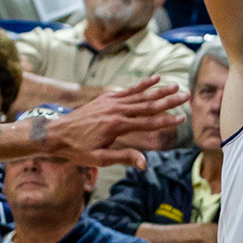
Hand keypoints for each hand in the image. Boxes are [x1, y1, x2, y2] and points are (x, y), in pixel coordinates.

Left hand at [39, 76, 187, 167]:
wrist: (56, 133)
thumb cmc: (77, 150)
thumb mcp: (99, 159)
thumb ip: (124, 158)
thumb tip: (145, 163)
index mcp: (117, 126)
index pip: (148, 122)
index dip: (166, 121)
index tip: (182, 118)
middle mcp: (116, 110)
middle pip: (148, 105)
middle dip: (169, 101)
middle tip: (186, 95)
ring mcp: (111, 102)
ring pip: (140, 95)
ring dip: (159, 90)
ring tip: (176, 86)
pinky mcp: (106, 98)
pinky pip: (128, 90)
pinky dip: (142, 84)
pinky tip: (154, 79)